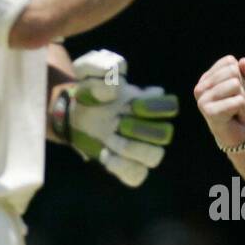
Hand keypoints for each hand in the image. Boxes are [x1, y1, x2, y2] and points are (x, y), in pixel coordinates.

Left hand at [64, 49, 177, 188]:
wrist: (74, 113)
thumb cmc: (88, 91)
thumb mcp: (86, 71)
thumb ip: (101, 69)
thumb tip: (117, 87)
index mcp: (147, 102)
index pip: (170, 107)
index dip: (156, 107)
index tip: (132, 104)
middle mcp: (149, 126)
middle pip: (165, 134)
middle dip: (141, 129)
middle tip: (117, 123)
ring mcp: (139, 148)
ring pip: (154, 157)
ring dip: (132, 149)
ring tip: (109, 140)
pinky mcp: (127, 166)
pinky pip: (137, 176)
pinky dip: (121, 167)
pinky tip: (105, 154)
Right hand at [194, 55, 244, 151]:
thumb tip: (243, 61)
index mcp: (208, 78)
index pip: (229, 62)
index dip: (241, 76)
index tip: (237, 92)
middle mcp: (201, 87)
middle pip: (233, 72)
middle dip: (243, 89)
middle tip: (236, 103)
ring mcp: (202, 100)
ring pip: (235, 85)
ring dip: (243, 100)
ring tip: (236, 111)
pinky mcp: (208, 111)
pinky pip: (237, 101)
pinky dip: (244, 110)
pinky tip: (236, 118)